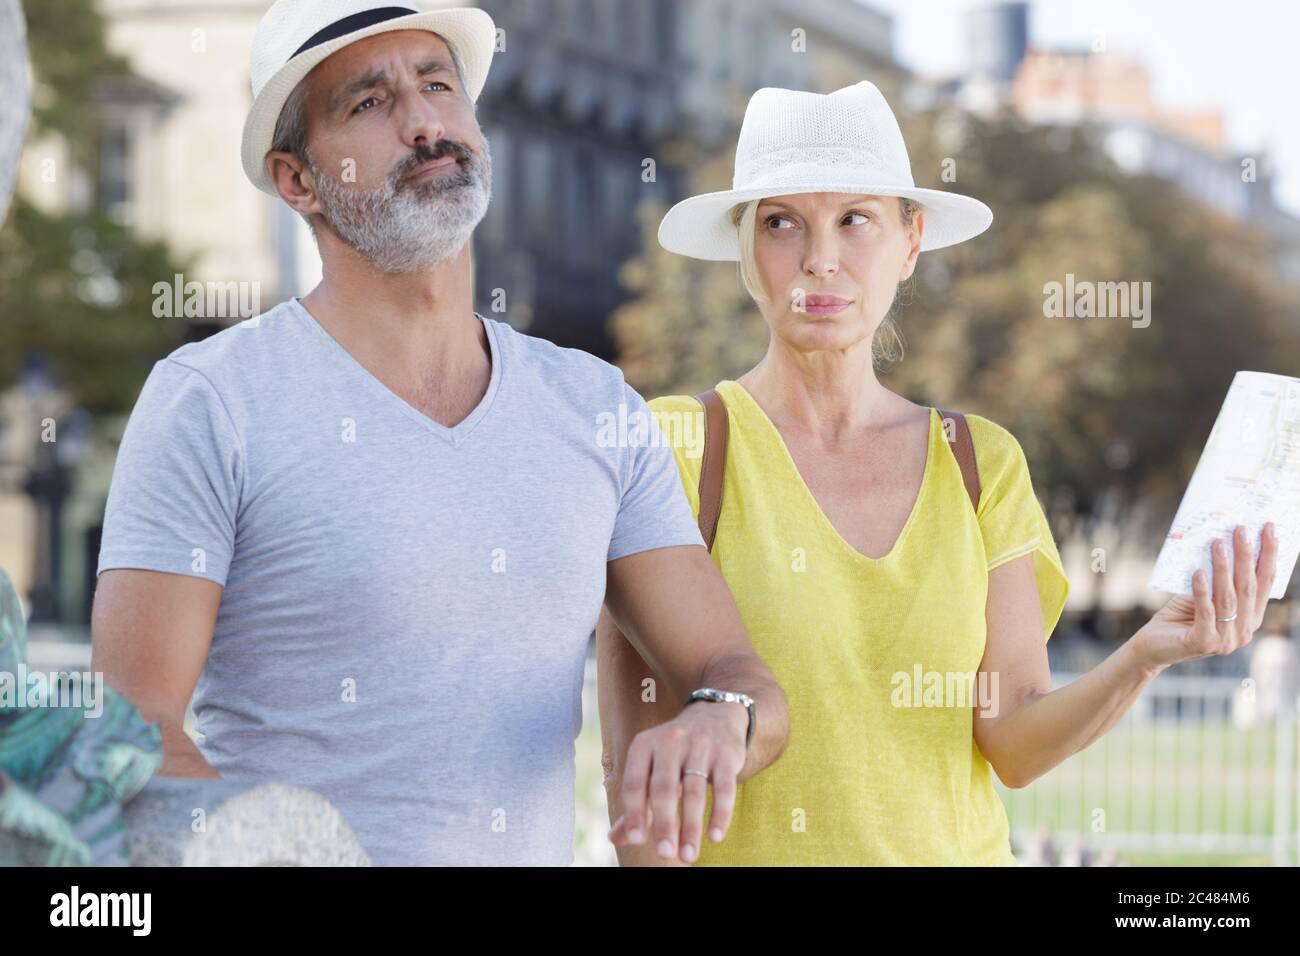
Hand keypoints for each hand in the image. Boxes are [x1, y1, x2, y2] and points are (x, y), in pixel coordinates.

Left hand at [608, 698, 747, 862]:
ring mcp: (700, 745)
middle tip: (665, 854)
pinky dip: (720, 814)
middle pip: (664, 788)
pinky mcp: (726, 754)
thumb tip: (615, 838)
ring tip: (688, 856)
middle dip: (664, 824)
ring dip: (691, 827)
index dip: (634, 813)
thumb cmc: (675, 751)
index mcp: (644, 745)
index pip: (634, 783)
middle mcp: (670, 741)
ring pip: (694, 791)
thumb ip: (637, 801)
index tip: (636, 840)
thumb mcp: (651, 765)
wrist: (716, 714)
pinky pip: (724, 788)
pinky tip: (714, 837)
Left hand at [1134, 522, 1277, 672]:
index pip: (1264, 583)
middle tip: (1241, 530)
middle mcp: (1243, 631)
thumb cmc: (1179, 616)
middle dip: (1246, 556)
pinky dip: (1202, 591)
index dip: (1268, 556)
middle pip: (1248, 587)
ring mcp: (1225, 640)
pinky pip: (1205, 612)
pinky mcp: (1203, 643)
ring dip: (1223, 568)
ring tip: (1218, 543)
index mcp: (1249, 618)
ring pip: (1228, 598)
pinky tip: (1198, 572)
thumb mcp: (1201, 595)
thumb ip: (1215, 579)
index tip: (1269, 529)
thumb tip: (1220, 542)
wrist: (1152, 646)